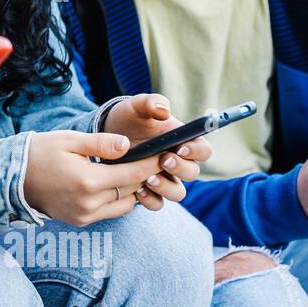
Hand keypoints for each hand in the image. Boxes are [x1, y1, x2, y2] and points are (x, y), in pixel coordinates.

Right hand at [24, 129, 191, 223]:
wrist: (11, 178)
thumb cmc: (39, 153)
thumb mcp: (69, 140)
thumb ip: (100, 143)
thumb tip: (127, 145)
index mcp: (88, 181)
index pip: (133, 174)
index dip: (152, 164)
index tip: (164, 153)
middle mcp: (89, 203)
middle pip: (131, 190)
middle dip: (145, 175)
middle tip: (156, 160)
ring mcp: (84, 215)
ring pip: (124, 204)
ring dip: (133, 189)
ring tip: (138, 171)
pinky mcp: (80, 221)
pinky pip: (109, 211)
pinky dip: (118, 198)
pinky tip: (117, 183)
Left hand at [101, 93, 210, 207]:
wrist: (104, 136)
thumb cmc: (127, 119)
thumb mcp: (135, 106)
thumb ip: (150, 103)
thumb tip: (164, 111)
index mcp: (183, 142)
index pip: (204, 150)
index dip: (197, 151)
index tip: (181, 147)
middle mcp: (177, 162)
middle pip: (193, 173)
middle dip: (180, 169)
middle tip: (163, 160)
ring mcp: (163, 179)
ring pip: (178, 192)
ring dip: (166, 188)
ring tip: (148, 179)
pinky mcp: (148, 191)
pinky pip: (157, 203)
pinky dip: (150, 200)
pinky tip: (137, 190)